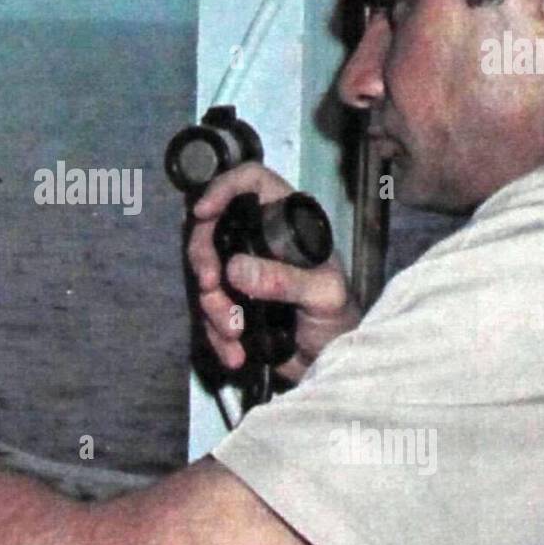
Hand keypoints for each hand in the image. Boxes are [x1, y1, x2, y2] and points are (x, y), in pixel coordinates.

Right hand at [187, 163, 361, 381]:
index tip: (204, 213)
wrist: (330, 361)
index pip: (253, 182)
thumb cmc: (339, 319)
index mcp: (289, 223)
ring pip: (206, 273)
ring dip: (213, 306)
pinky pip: (207, 309)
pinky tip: (235, 353)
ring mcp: (243, 271)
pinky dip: (215, 334)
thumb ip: (285, 280)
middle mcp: (261, 240)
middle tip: (211, 287)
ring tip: (234, 332)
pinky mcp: (232, 301)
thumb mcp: (324, 296)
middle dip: (205, 261)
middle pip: (214, 228)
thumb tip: (236, 269)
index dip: (225, 187)